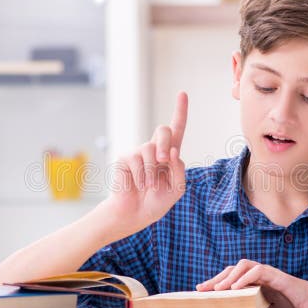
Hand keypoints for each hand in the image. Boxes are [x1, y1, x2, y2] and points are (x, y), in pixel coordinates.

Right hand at [103, 92, 187, 233]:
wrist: (135, 214)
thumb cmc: (156, 201)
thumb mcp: (177, 188)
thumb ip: (179, 169)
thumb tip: (171, 150)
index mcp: (169, 155)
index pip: (177, 130)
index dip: (180, 111)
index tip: (182, 93)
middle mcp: (154, 150)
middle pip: (164, 130)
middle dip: (165, 143)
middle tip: (164, 160)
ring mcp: (138, 152)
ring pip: (150, 149)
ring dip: (152, 170)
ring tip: (149, 185)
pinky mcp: (125, 158)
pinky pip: (138, 160)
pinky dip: (142, 176)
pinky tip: (139, 185)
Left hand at [196, 259, 307, 307]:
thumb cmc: (292, 306)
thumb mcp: (265, 307)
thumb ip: (250, 306)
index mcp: (256, 280)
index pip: (232, 276)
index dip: (216, 281)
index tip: (201, 290)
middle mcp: (260, 273)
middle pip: (233, 269)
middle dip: (216, 278)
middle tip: (202, 289)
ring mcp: (269, 273)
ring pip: (244, 266)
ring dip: (229, 276)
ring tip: (218, 289)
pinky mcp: (278, 276)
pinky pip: (259, 272)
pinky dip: (245, 278)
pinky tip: (236, 288)